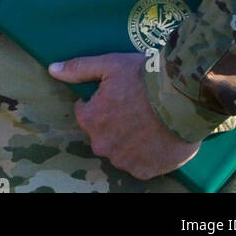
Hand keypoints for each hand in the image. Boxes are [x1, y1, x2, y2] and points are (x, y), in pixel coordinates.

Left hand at [49, 52, 199, 178]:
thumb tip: (52, 69)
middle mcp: (102, 144)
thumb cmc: (143, 79)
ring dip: (128, 140)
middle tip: (134, 108)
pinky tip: (156, 138)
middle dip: (113, 123)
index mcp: (90, 120)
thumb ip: (78, 69)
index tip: (117, 95)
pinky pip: (139, 164)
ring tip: (148, 123)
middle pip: (102, 134)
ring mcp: (124, 160)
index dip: (100, 102)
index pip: (85, 113)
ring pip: (120, 150)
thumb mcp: (108, 64)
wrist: (182, 100)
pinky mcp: (146, 170)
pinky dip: (145, 154)